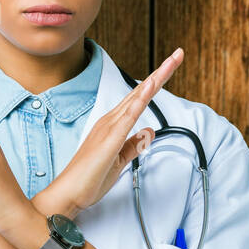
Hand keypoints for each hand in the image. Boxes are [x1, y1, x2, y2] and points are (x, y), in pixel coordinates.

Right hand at [45, 47, 183, 215]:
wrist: (69, 193)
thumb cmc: (89, 179)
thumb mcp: (119, 161)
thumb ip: (134, 145)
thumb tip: (148, 130)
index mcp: (114, 125)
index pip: (140, 99)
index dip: (156, 83)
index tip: (171, 67)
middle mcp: (111, 121)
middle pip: (141, 92)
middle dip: (161, 72)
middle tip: (178, 55)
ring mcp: (109, 127)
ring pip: (137, 97)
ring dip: (155, 79)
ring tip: (171, 62)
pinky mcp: (109, 139)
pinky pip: (128, 116)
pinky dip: (140, 100)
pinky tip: (150, 88)